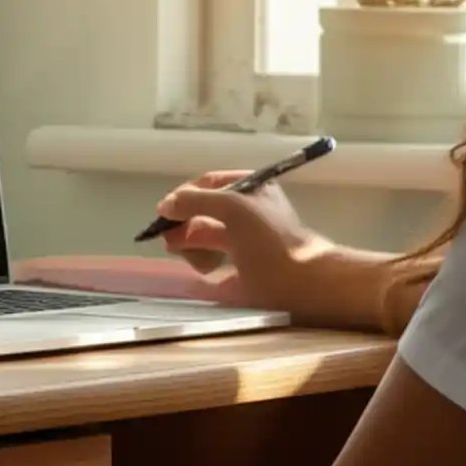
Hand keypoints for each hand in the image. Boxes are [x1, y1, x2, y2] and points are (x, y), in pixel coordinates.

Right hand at [155, 171, 386, 329]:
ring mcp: (242, 238)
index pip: (208, 184)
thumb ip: (195, 201)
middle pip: (201, 210)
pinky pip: (210, 258)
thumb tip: (164, 205)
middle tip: (169, 238)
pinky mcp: (240, 265)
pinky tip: (204, 271)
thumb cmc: (269, 238)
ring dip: (190, 244)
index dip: (184, 196)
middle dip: (184, 224)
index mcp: (249, 188)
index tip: (165, 213)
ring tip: (188, 257)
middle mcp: (245, 210)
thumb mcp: (232, 207)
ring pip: (202, 235)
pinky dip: (202, 262)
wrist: (300, 281)